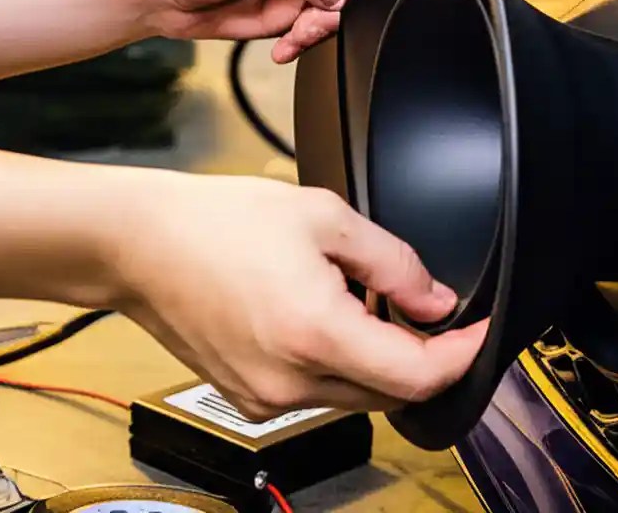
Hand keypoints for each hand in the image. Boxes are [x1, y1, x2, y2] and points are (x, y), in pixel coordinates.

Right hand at [111, 172, 486, 419]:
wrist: (139, 244)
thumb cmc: (216, 224)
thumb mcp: (326, 218)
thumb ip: (395, 264)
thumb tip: (435, 300)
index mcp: (316, 336)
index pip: (420, 376)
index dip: (463, 354)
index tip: (478, 331)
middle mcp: (292, 382)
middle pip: (394, 392)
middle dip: (426, 355)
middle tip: (430, 310)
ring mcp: (268, 398)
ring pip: (360, 396)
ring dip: (382, 361)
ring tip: (368, 303)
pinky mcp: (252, 400)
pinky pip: (321, 394)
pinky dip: (343, 365)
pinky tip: (331, 319)